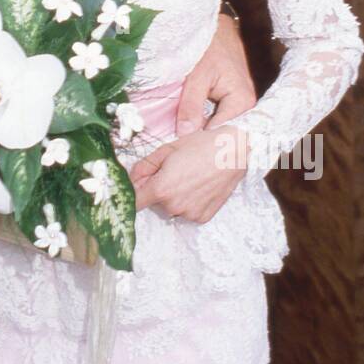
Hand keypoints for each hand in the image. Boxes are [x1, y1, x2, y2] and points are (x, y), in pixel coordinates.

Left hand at [130, 124, 248, 222]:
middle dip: (157, 190)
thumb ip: (144, 166)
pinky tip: (199, 187)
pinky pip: (187, 212)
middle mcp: (174, 206)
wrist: (234, 152)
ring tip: (189, 178)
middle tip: (172, 172)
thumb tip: (130, 179)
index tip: (137, 187)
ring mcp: (190, 214)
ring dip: (174, 197)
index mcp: (161, 189)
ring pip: (171, 208)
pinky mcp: (203, 217)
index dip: (133, 193)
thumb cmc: (200, 146)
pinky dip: (189, 202)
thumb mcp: (167, 149)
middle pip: (154, 204)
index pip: (135, 203)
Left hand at [175, 13, 254, 135]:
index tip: (181, 148)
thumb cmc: (208, 45)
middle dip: (201, 137)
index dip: (200, 141)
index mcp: (242, 101)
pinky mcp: (230, 97)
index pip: (222, 133)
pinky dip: (203, 118)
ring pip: (217, 122)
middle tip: (177, 145)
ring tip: (180, 138)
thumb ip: (192, 105)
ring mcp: (239, 101)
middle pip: (221, 129)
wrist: (215, 24)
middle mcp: (246, 105)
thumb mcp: (196, 75)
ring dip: (201, 127)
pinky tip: (188, 124)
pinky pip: (217, 113)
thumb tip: (185, 134)